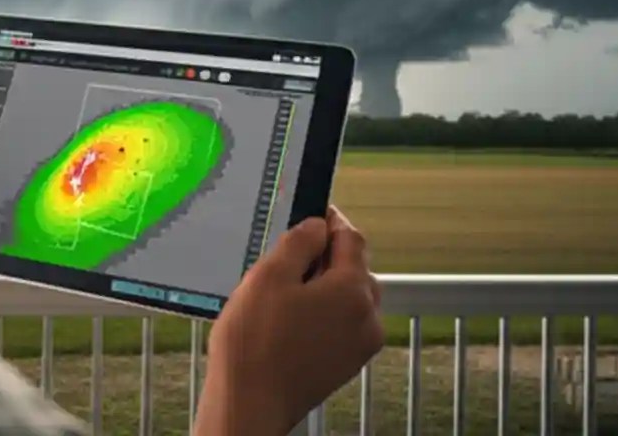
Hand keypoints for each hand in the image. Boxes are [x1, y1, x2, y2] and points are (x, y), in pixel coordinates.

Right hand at [194, 206, 383, 435]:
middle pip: (356, 269)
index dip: (331, 221)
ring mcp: (360, 345)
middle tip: (292, 256)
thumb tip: (318, 226)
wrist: (249, 404)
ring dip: (328, 287)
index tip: (313, 214)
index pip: (352, 239)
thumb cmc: (254, 340)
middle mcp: (368, 317)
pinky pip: (344, 326)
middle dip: (329, 257)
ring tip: (289, 290)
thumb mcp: (269, 275)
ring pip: (351, 299)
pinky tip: (293, 319)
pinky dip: (326, 314)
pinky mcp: (347, 366)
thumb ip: (299, 242)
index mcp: (353, 289)